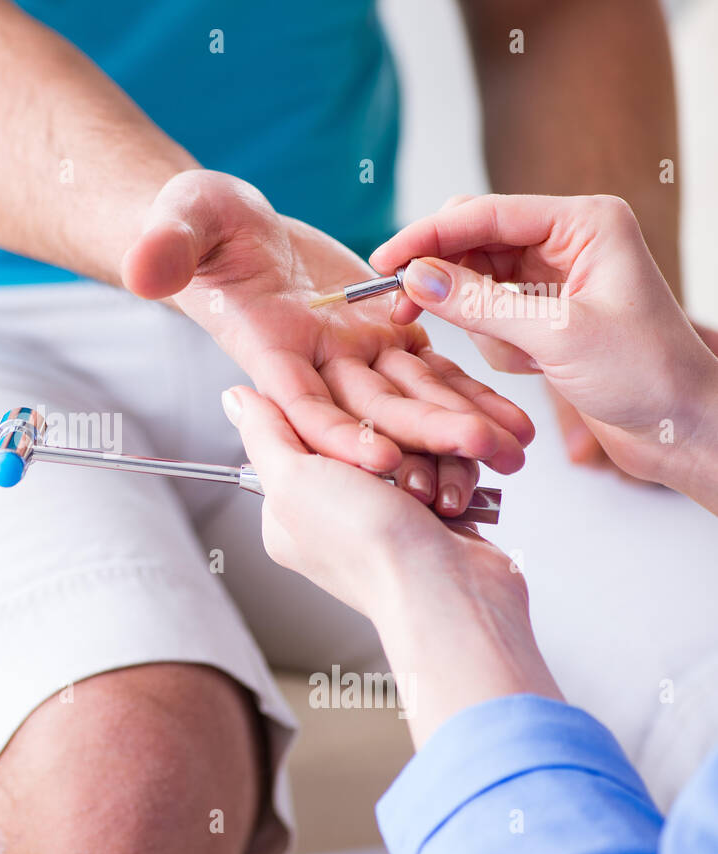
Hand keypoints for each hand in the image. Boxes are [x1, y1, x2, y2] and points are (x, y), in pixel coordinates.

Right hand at [122, 171, 533, 517]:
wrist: (227, 226)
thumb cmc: (197, 222)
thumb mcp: (182, 219)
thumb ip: (167, 245)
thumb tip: (142, 269)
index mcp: (264, 347)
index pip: (301, 401)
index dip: (340, 433)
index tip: (384, 460)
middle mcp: (310, 363)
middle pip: (371, 410)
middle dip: (425, 436)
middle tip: (483, 455)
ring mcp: (346, 353)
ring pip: (409, 396)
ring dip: (460, 422)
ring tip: (515, 447)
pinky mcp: (378, 334)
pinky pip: (429, 367)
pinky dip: (467, 389)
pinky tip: (510, 412)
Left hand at [223, 385, 560, 746]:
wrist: (448, 592)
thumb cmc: (365, 546)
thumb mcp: (293, 479)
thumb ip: (264, 435)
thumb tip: (236, 398)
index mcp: (289, 515)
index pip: (298, 442)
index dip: (325, 422)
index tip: (348, 424)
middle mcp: (334, 520)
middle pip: (360, 441)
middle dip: (386, 443)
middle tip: (392, 461)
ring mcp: (387, 522)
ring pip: (409, 452)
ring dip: (425, 462)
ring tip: (424, 493)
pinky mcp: (433, 522)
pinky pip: (444, 472)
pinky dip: (452, 480)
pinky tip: (450, 501)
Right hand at [371, 193, 717, 496]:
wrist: (682, 427)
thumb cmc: (648, 375)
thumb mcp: (557, 337)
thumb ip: (481, 304)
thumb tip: (417, 277)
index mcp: (584, 223)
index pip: (485, 214)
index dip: (428, 236)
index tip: (384, 262)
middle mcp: (567, 242)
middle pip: (473, 241)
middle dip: (443, 278)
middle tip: (403, 307)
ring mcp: (555, 278)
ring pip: (475, 283)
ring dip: (479, 324)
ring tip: (522, 357)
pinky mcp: (545, 313)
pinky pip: (489, 317)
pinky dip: (495, 344)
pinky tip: (533, 366)